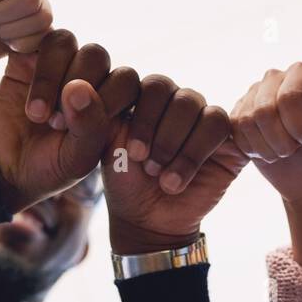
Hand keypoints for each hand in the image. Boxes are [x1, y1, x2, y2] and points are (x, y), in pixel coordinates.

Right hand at [0, 31, 139, 212]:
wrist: (8, 170)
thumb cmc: (51, 166)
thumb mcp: (77, 158)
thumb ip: (89, 127)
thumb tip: (79, 87)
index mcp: (111, 98)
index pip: (126, 79)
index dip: (112, 99)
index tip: (87, 134)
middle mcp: (87, 74)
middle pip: (96, 55)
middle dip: (79, 88)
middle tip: (56, 125)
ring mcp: (56, 62)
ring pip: (66, 41)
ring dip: (52, 76)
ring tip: (39, 114)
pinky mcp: (25, 56)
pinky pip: (33, 38)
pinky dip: (33, 62)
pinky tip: (26, 93)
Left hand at [102, 79, 235, 253]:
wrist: (148, 220)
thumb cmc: (125, 181)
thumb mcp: (102, 146)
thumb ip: (91, 114)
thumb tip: (74, 86)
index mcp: (145, 95)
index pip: (146, 81)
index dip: (139, 115)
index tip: (127, 152)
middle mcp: (175, 100)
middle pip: (171, 90)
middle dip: (156, 129)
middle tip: (142, 162)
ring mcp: (201, 117)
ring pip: (195, 104)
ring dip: (174, 143)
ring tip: (159, 177)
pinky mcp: (226, 138)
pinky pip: (218, 124)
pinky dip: (195, 152)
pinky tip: (176, 181)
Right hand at [231, 64, 301, 194]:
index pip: (289, 98)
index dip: (300, 128)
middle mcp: (275, 77)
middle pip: (264, 110)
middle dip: (283, 141)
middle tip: (297, 151)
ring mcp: (253, 94)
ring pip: (248, 120)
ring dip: (269, 148)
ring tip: (285, 153)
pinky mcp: (238, 111)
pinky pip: (236, 130)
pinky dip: (254, 149)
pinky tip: (270, 153)